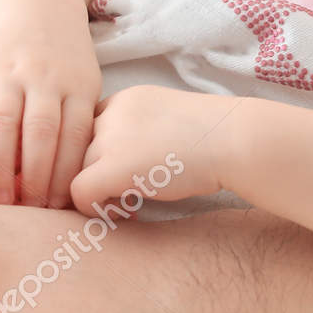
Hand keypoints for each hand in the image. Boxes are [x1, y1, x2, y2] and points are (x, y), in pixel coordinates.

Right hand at [0, 13, 100, 206]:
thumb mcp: (87, 82)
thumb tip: (78, 183)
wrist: (36, 3)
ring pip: (3, 126)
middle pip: (39, 135)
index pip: (74, 137)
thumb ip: (80, 123)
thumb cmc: (66, 58)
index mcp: (78, 84)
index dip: (66, 175)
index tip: (60, 208)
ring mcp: (10, 72)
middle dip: (34, 179)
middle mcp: (45, 77)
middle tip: (30, 213)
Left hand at [70, 86, 238, 212]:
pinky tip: (123, 213)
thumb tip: (131, 164)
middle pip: (81, 150)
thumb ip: (143, 134)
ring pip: (76, 170)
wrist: (236, 141)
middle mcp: (112, 113)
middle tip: (122, 196)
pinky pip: (79, 192)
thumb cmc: (217, 138)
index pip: (91, 128)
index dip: (101, 154)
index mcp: (126, 100)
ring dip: (97, 191)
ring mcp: (110, 138)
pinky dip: (93, 208)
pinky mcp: (114, 166)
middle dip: (95, 174)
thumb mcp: (171, 121)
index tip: (123, 174)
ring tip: (127, 205)